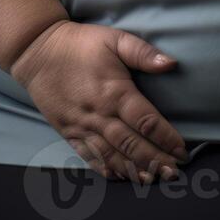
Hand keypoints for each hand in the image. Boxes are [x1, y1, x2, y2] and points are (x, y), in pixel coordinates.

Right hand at [10, 20, 189, 183]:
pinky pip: (89, 156)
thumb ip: (143, 52)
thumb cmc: (80, 44)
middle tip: (174, 172)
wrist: (37, 52)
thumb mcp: (114, 39)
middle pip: (131, 145)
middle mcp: (99, 114)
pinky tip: (120, 178)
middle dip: (155, 161)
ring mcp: (82, 126)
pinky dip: (105, 170)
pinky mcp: (69, 132)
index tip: (182, 149)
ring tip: (153, 180)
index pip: (146, 121)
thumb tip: (171, 63)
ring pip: (111, 155)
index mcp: (114, 92)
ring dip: (134, 170)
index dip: (166, 138)